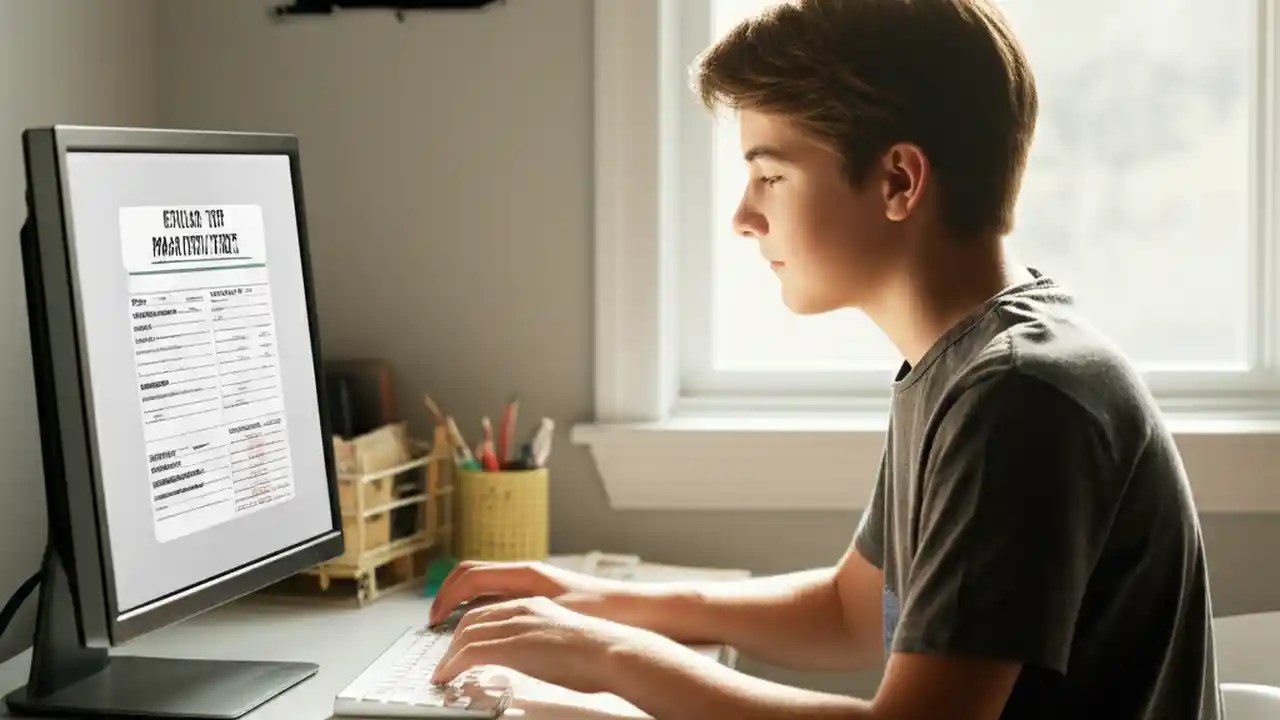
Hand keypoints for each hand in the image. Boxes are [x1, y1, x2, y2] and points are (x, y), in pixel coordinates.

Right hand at [428, 561, 617, 626]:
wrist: (637, 611)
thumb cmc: (602, 611)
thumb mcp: (552, 614)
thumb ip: (516, 616)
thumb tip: (480, 626)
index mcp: (525, 574)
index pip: (470, 576)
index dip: (446, 596)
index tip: (434, 619)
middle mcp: (527, 574)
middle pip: (472, 576)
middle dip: (448, 597)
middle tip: (434, 623)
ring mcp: (533, 584)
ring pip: (486, 587)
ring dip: (464, 603)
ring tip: (452, 628)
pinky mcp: (542, 596)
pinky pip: (501, 597)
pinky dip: (483, 608)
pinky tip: (484, 630)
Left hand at [430, 595, 655, 693]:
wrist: (613, 651)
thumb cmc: (600, 650)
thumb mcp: (567, 636)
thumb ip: (547, 639)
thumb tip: (541, 657)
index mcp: (535, 603)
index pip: (488, 607)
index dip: (467, 623)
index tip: (458, 640)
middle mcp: (522, 607)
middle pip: (471, 617)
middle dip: (451, 637)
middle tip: (444, 658)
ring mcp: (516, 624)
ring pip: (466, 632)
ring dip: (449, 654)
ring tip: (443, 672)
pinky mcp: (512, 644)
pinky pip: (469, 652)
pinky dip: (451, 664)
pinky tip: (446, 677)